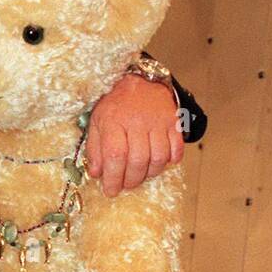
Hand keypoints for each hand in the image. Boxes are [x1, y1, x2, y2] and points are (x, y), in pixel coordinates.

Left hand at [85, 74, 183, 196]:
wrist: (141, 80)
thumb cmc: (116, 105)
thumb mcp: (97, 122)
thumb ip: (95, 148)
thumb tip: (96, 174)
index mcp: (114, 121)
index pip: (115, 155)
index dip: (113, 178)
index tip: (110, 191)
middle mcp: (137, 121)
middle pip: (137, 160)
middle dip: (131, 180)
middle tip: (125, 185)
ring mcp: (158, 122)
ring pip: (158, 158)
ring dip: (149, 174)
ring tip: (141, 175)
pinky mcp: (174, 122)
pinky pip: (177, 148)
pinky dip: (171, 160)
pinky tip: (160, 162)